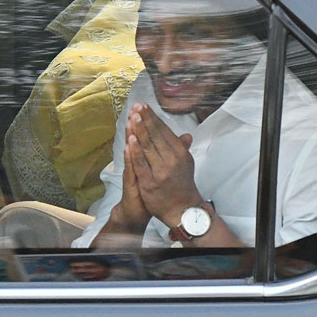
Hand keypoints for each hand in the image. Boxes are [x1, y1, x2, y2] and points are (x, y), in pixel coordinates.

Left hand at [124, 103, 202, 226]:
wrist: (182, 210)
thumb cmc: (183, 185)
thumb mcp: (186, 164)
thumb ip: (182, 148)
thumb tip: (186, 135)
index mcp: (181, 154)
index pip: (165, 131)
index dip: (153, 118)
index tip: (144, 106)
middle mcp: (172, 161)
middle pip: (156, 136)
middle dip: (145, 120)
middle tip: (137, 106)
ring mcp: (161, 172)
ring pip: (148, 147)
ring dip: (139, 131)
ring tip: (132, 117)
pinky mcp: (149, 182)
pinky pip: (141, 164)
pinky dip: (135, 151)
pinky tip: (130, 139)